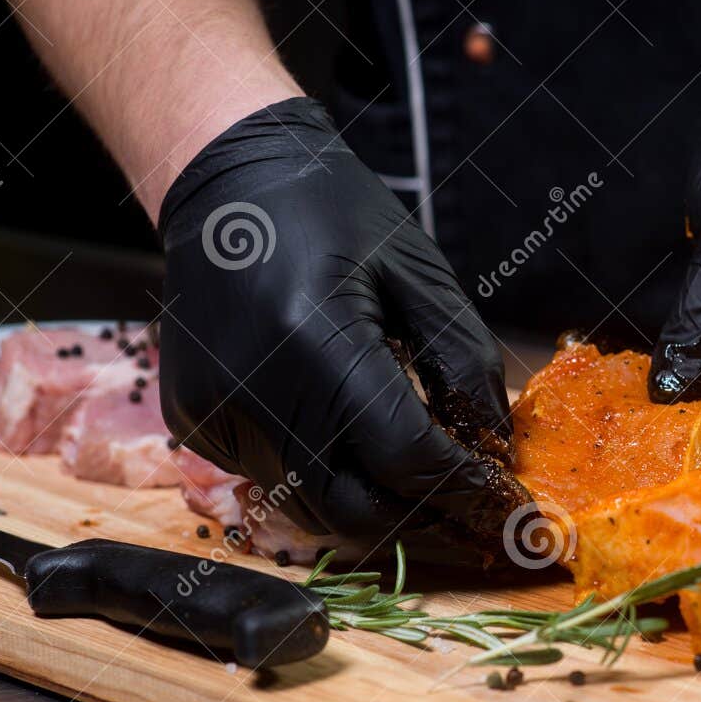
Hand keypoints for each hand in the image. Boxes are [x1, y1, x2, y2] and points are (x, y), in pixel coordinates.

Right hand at [158, 97, 514, 543]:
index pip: (405, 457)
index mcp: (315, 339)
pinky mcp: (193, 422)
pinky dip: (327, 476)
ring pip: (314, 506)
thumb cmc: (333, 212)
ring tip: (425, 485)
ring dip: (377, 507)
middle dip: (426, 520)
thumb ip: (465, 365)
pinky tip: (354, 440)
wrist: (227, 181)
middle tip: (474, 514)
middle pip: (356, 508)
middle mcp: (253, 388)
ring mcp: (214, 412)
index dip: (464, 488)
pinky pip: (275, 480)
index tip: (507, 500)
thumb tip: (496, 451)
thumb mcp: (421, 274)